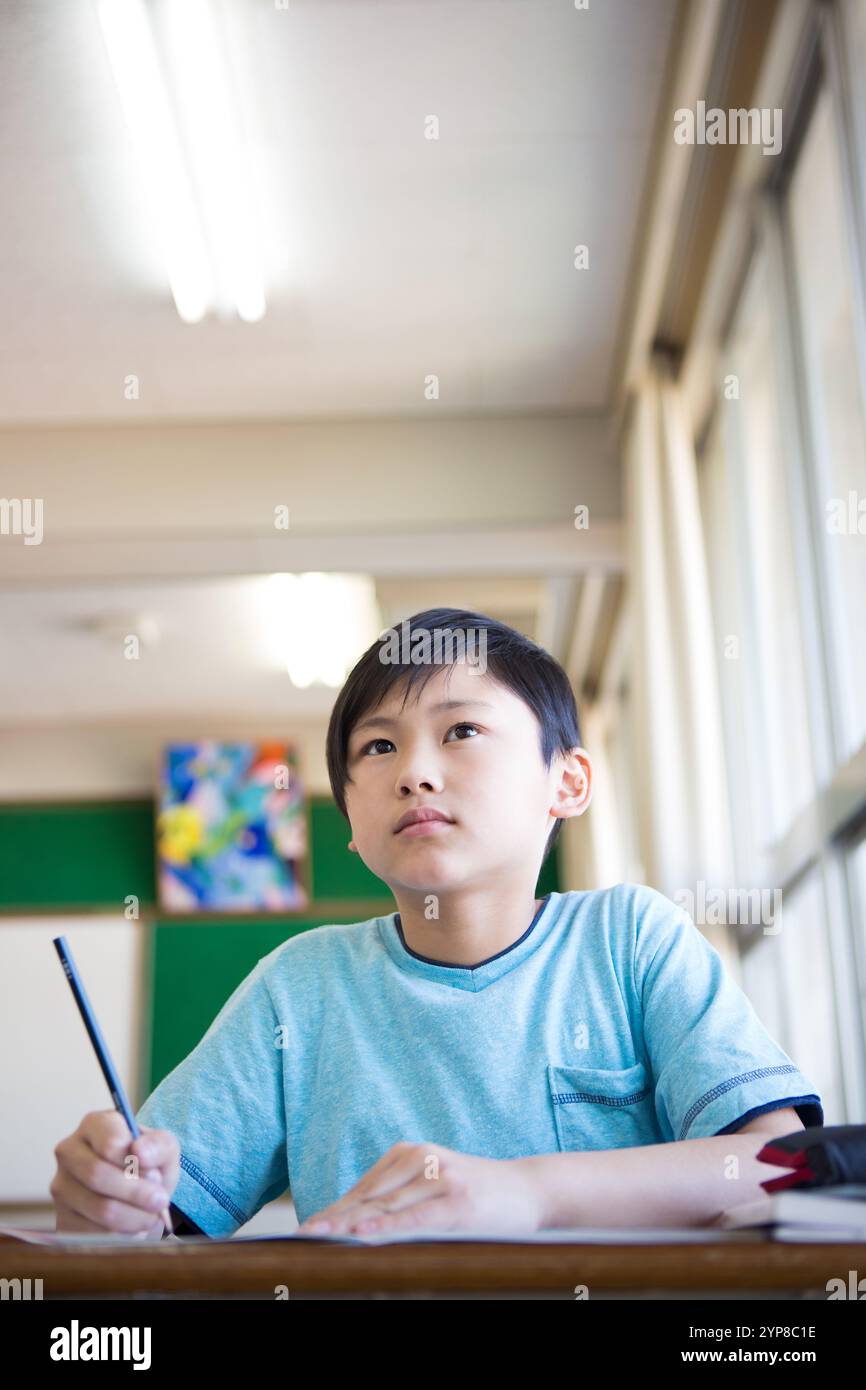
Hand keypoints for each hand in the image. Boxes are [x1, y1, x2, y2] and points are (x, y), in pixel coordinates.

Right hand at [51, 1110, 179, 1237]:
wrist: (138, 1196)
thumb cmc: (149, 1165)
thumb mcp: (164, 1149)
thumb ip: (159, 1144)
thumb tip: (139, 1152)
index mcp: (94, 1125)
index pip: (109, 1143)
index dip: (136, 1162)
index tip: (155, 1174)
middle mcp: (69, 1151)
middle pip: (97, 1175)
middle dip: (136, 1193)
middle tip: (160, 1201)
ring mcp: (61, 1187)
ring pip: (98, 1208)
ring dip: (134, 1217)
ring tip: (150, 1215)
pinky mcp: (62, 1219)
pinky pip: (93, 1233)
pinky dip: (121, 1235)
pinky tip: (133, 1227)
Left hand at [296, 1141, 543, 1236]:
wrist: (530, 1190)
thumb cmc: (477, 1194)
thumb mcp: (434, 1184)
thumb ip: (399, 1197)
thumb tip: (352, 1225)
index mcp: (410, 1153)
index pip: (363, 1189)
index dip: (332, 1211)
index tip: (305, 1230)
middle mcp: (421, 1159)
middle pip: (368, 1197)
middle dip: (333, 1220)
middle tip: (301, 1238)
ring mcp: (440, 1178)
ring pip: (385, 1207)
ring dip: (350, 1226)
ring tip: (321, 1239)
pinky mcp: (458, 1201)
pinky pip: (415, 1218)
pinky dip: (387, 1228)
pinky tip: (364, 1236)